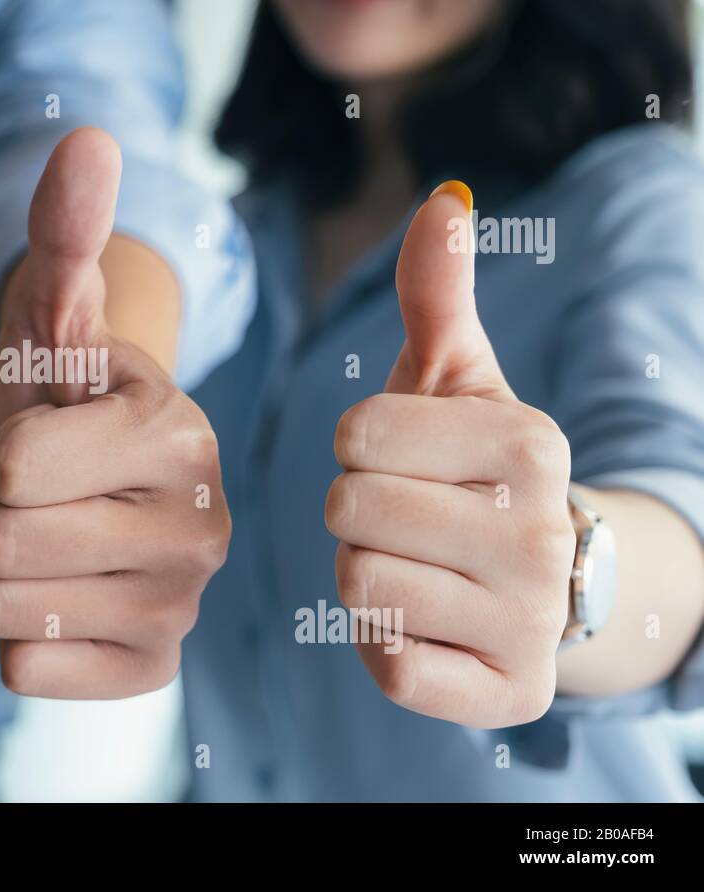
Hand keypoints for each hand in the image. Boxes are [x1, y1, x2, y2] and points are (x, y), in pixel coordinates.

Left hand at [0, 127, 229, 698]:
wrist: (92, 475)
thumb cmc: (64, 396)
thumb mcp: (53, 320)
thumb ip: (64, 239)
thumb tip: (86, 138)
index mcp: (178, 434)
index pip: (15, 473)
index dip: (1, 454)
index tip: (47, 439)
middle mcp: (203, 526)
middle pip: (3, 544)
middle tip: (42, 494)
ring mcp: (183, 606)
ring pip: (4, 610)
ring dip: (1, 572)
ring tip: (50, 536)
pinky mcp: (151, 667)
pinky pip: (24, 671)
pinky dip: (18, 635)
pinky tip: (60, 594)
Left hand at [326, 182, 574, 726]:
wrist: (538, 579)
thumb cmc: (468, 465)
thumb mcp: (456, 377)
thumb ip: (439, 293)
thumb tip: (442, 199)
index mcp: (529, 445)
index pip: (356, 435)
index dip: (358, 446)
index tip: (403, 458)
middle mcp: (543, 536)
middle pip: (349, 511)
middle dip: (356, 512)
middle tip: (405, 516)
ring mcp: (530, 623)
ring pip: (360, 586)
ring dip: (366, 575)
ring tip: (418, 565)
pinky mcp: (506, 693)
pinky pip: (389, 666)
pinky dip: (386, 645)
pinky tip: (429, 623)